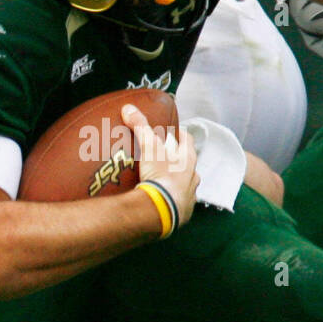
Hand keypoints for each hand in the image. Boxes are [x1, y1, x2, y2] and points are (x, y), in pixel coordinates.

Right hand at [124, 103, 197, 227]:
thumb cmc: (161, 174)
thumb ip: (140, 126)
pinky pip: (178, 203)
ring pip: (185, 184)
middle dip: (176, 160)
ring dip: (175, 181)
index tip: (173, 131)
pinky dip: (171, 200)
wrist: (161, 210)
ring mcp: (190, 196)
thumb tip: (129, 108)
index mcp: (189, 159)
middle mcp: (193, 176)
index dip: (180, 134)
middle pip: (187, 163)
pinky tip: (160, 200)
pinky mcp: (183, 213)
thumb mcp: (149, 146)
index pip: (188, 140)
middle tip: (162, 156)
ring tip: (160, 180)